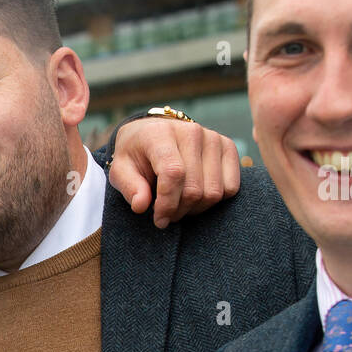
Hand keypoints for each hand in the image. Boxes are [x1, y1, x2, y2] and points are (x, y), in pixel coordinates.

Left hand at [108, 117, 241, 226]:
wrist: (153, 133)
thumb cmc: (136, 155)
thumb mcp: (120, 170)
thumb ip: (129, 187)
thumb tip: (141, 206)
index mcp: (160, 133)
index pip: (173, 173)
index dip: (167, 204)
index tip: (159, 220)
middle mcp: (191, 131)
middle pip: (194, 188)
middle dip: (178, 211)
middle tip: (166, 215)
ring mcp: (213, 138)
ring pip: (213, 192)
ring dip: (195, 209)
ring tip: (179, 205)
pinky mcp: (228, 147)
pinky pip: (231, 188)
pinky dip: (214, 201)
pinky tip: (196, 197)